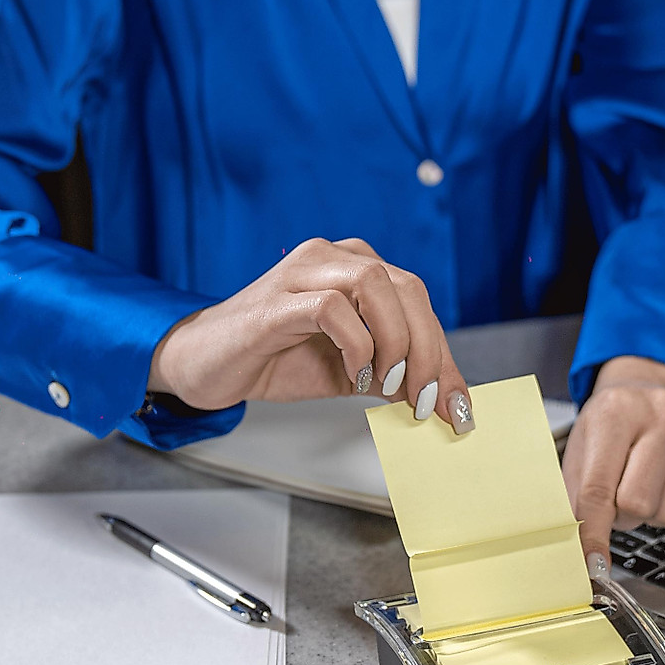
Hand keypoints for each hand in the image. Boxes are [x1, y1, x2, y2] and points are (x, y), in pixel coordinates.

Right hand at [148, 237, 473, 430]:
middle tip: (426, 401)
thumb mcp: (354, 372)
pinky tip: (352, 373)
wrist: (207, 366)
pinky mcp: (279, 298)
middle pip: (409, 289)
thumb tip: (445, 401)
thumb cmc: (276, 359)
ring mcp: (304, 270)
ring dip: (395, 342)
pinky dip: (356, 344)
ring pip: (377, 285)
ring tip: (387, 384)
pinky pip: (333, 307)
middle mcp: (335, 258)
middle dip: (428, 352)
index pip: (420, 304)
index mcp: (358, 268)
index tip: (456, 406)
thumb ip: (397, 377)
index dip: (443, 355)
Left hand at [562, 356, 664, 572]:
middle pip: (640, 505)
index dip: (594, 534)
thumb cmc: (611, 424)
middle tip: (620, 496)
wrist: (650, 387)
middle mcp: (662, 413)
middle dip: (625, 515)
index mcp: (615, 412)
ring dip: (654, 514)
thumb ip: (576, 501)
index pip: (599, 490)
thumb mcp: (581, 451)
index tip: (594, 566)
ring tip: (646, 485)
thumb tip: (579, 555)